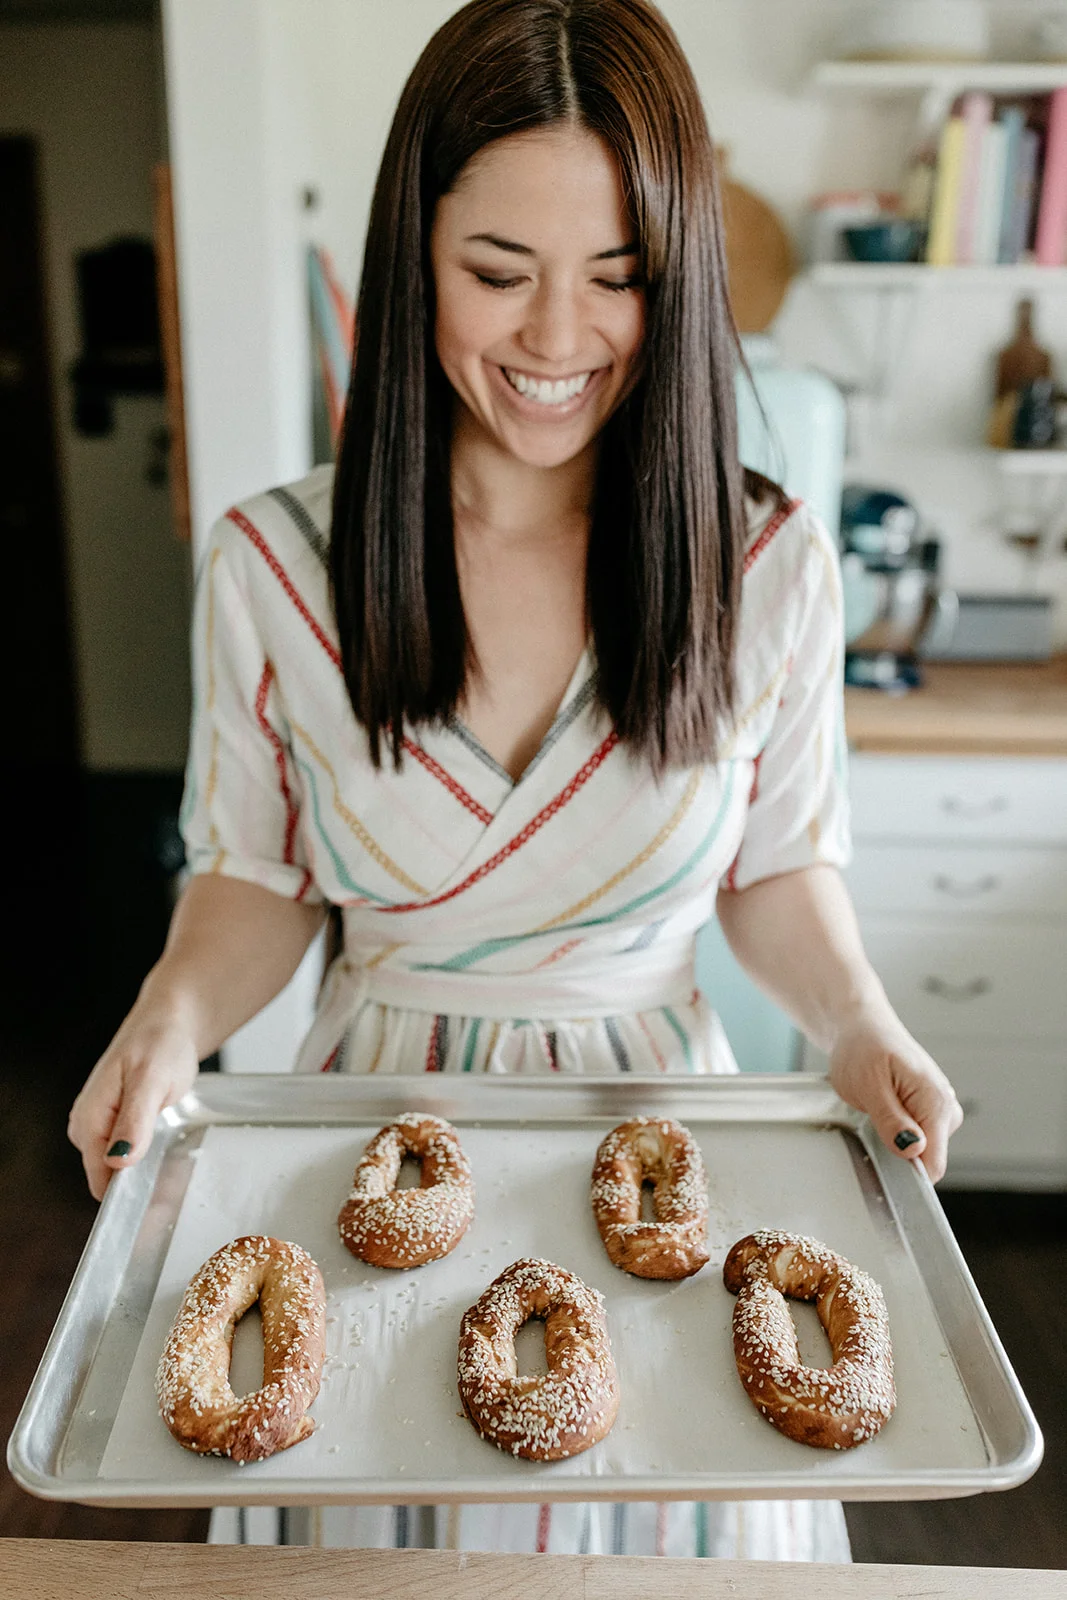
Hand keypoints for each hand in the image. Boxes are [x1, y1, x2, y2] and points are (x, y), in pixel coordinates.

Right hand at [68, 1001, 199, 1200]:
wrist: (168, 1023)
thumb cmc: (160, 1044)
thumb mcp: (150, 1080)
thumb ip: (135, 1121)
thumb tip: (118, 1160)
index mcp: (88, 1120)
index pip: (99, 1178)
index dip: (128, 1193)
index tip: (158, 1195)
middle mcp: (86, 1127)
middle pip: (109, 1178)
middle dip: (139, 1182)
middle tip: (172, 1169)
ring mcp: (99, 1126)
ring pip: (120, 1168)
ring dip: (146, 1170)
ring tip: (171, 1153)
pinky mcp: (114, 1124)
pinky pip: (128, 1154)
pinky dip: (147, 1157)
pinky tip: (166, 1147)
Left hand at [828, 1002, 962, 1181]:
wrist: (862, 1028)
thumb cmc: (863, 1049)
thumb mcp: (868, 1085)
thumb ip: (891, 1119)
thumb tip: (913, 1149)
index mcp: (936, 1102)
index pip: (934, 1164)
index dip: (907, 1170)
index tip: (883, 1154)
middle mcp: (946, 1108)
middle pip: (926, 1159)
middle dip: (896, 1149)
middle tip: (872, 1117)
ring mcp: (940, 1109)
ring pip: (920, 1149)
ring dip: (893, 1137)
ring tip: (876, 1107)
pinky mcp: (930, 1110)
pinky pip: (916, 1136)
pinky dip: (895, 1128)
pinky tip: (884, 1106)